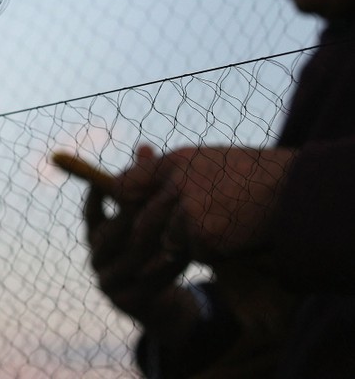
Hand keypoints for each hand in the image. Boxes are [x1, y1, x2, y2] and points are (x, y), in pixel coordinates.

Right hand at [84, 146, 189, 325]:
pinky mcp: (127, 302)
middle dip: (132, 217)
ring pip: (131, 258)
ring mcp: (110, 282)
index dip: (100, 197)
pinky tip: (184, 253)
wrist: (157, 300)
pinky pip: (146, 282)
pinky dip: (165, 266)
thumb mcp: (145, 215)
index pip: (92, 213)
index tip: (118, 179)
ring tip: (174, 225)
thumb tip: (144, 147)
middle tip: (155, 198)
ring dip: (153, 241)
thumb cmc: (149, 246)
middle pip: (110, 236)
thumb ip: (143, 184)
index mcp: (97, 235)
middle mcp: (98, 258)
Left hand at [127, 145, 293, 260]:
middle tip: (185, 234)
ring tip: (225, 223)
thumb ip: (164, 175)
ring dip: (191, 243)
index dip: (127, 205)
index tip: (137, 213)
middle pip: (142, 222)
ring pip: (171, 241)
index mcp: (174, 161)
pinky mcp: (202, 233)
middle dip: (155, 236)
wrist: (293, 192)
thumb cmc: (251, 178)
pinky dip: (215, 252)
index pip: (124, 186)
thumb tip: (122, 190)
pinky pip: (197, 253)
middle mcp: (174, 182)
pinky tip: (237, 234)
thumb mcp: (205, 164)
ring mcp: (187, 208)